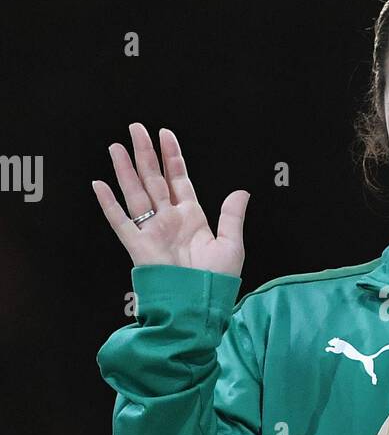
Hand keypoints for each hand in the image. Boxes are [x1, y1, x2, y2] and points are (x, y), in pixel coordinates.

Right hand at [91, 122, 249, 275]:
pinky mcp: (138, 246)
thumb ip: (232, 216)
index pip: (179, 178)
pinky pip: (121, 221)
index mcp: (191, 217)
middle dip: (145, 153)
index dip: (172, 156)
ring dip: (125, 170)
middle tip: (136, 128)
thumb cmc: (216, 281)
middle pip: (154, 179)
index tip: (165, 134)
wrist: (200, 306)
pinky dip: (109, 204)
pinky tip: (100, 185)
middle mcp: (169, 220)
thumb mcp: (232, 245)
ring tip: (116, 146)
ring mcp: (152, 231)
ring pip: (136, 193)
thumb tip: (242, 192)